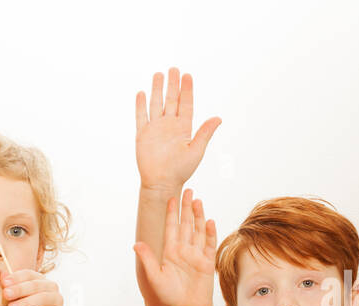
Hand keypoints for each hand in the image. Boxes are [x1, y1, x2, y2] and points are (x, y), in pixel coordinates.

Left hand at [1, 269, 62, 305]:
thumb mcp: (8, 301)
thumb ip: (7, 288)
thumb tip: (4, 274)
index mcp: (39, 280)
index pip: (29, 275)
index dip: (17, 277)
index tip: (5, 282)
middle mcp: (51, 288)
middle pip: (36, 285)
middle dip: (20, 289)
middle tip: (6, 294)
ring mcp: (57, 301)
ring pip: (42, 298)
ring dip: (25, 303)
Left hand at [134, 190, 216, 305]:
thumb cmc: (170, 296)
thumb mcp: (155, 277)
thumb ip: (147, 259)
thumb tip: (136, 244)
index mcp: (170, 252)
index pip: (171, 228)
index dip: (171, 213)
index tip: (171, 198)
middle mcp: (183, 250)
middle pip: (186, 224)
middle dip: (186, 208)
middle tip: (188, 191)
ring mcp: (196, 255)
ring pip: (198, 230)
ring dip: (198, 216)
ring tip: (198, 200)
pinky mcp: (207, 262)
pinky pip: (209, 244)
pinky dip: (210, 232)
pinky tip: (209, 220)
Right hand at [136, 68, 220, 191]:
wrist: (161, 182)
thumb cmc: (181, 170)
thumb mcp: (196, 150)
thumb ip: (205, 133)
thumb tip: (218, 118)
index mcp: (183, 128)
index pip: (186, 104)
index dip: (187, 90)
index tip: (187, 75)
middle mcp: (169, 125)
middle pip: (171, 100)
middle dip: (173, 84)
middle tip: (174, 69)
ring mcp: (155, 129)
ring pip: (156, 104)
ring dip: (157, 89)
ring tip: (158, 75)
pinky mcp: (142, 135)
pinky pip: (141, 117)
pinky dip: (140, 105)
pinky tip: (141, 93)